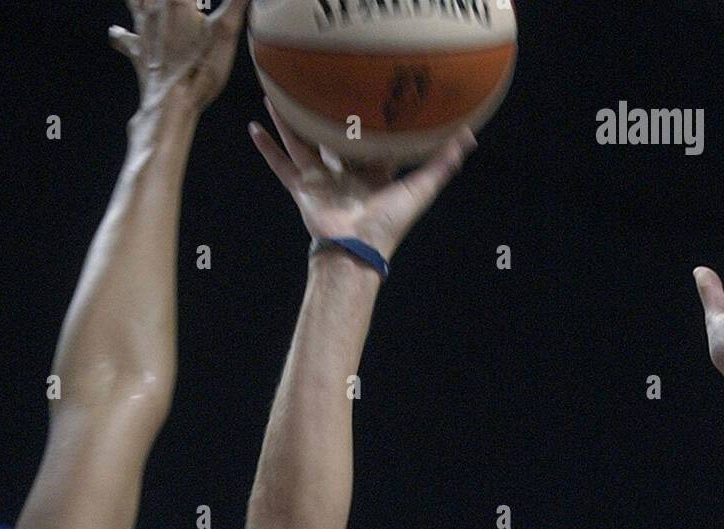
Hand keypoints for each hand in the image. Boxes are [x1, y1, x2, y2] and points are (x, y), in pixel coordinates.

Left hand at [109, 0, 249, 110]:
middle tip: (186, 6)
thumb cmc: (199, 70)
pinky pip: (122, 37)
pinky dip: (120, 34)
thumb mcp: (226, 32)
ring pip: (133, 0)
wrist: (172, 104)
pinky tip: (117, 31)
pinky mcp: (136, 49)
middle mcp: (156, 7)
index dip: (194, 1)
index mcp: (178, 1)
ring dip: (137, 0)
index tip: (200, 3)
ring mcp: (142, 27)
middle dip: (176, 2)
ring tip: (146, 2)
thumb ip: (237, 4)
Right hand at [249, 99, 476, 261]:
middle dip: (327, 114)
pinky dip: (267, 148)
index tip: (370, 92)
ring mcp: (320, 181)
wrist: (357, 248)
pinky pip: (281, 164)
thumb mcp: (421, 188)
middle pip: (332, 137)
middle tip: (320, 86)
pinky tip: (254, 128)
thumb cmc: (389, 224)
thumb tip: (468, 136)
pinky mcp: (302, 189)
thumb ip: (441, 163)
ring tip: (276, 95)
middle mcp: (344, 174)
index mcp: (371, 174)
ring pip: (300, 142)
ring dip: (288, 120)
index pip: (372, 140)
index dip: (372, 119)